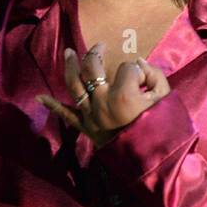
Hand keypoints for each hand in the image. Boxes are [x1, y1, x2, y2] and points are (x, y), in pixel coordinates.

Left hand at [37, 43, 170, 149]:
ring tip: (69, 53)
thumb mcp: (166, 98)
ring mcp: (91, 115)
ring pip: (74, 84)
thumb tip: (138, 62)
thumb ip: (153, 74)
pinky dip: (54, 106)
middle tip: (99, 47)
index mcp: (123, 95)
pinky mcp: (86, 128)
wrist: (153, 160)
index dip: (138, 72)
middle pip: (92, 67)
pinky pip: (67, 116)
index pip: (127, 68)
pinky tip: (40, 97)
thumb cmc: (163, 128)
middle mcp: (102, 102)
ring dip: (70, 66)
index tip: (145, 82)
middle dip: (95, 53)